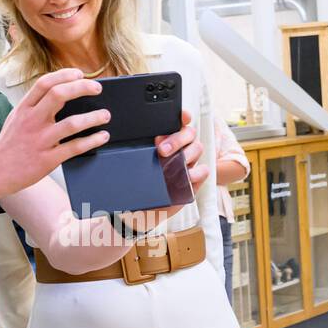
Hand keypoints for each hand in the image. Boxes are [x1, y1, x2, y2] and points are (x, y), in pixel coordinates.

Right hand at [0, 69, 110, 193]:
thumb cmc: (8, 145)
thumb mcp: (16, 118)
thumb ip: (34, 106)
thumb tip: (59, 94)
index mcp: (24, 109)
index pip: (45, 83)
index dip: (64, 75)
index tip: (79, 74)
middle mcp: (32, 121)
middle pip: (59, 95)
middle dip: (82, 88)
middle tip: (97, 88)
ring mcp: (40, 140)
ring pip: (72, 123)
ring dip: (93, 118)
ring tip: (105, 115)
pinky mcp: (47, 159)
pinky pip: (74, 147)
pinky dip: (92, 141)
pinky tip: (101, 137)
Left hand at [127, 109, 208, 229]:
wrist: (142, 211)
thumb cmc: (138, 186)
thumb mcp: (133, 170)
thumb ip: (134, 157)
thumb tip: (124, 149)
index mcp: (166, 141)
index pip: (178, 122)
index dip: (182, 116)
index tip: (181, 116)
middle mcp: (180, 149)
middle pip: (189, 133)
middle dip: (178, 138)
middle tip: (161, 149)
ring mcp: (189, 164)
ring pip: (197, 148)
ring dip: (186, 154)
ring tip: (171, 164)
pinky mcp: (195, 181)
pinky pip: (204, 170)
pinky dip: (195, 173)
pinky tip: (185, 178)